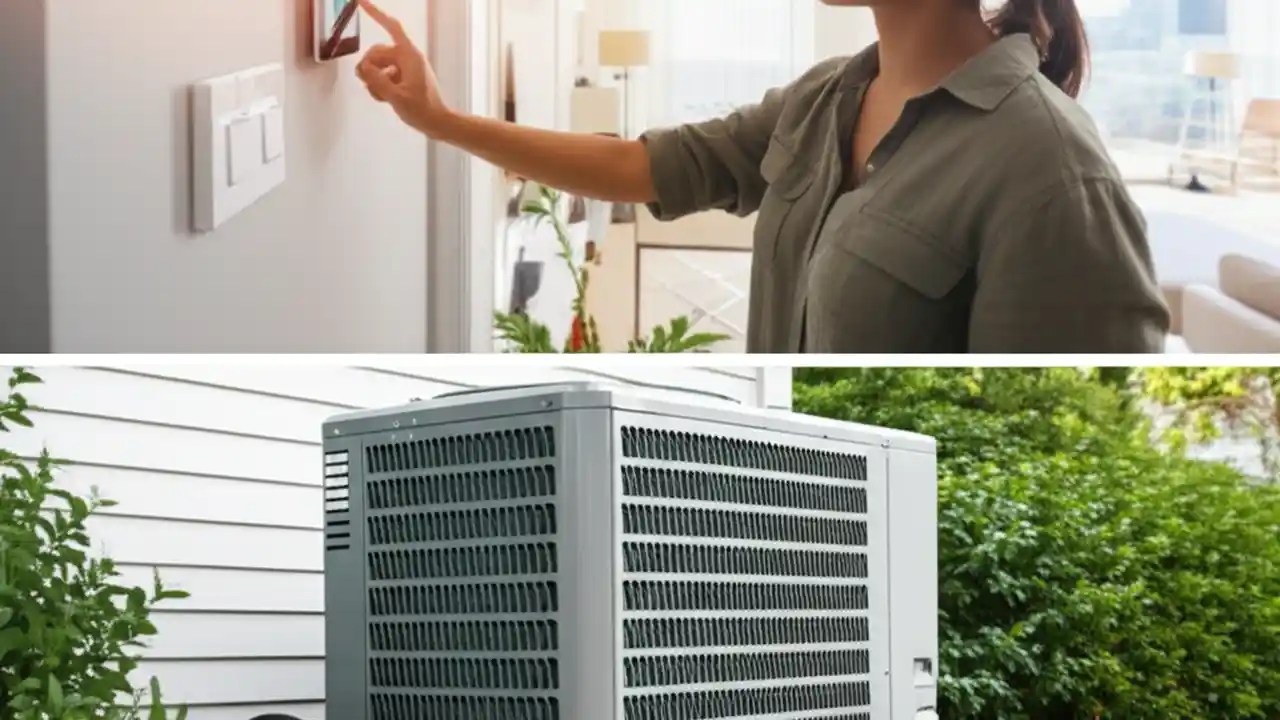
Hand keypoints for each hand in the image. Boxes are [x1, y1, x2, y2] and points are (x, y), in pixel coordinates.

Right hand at [355, 0, 450, 135]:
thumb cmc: (422, 110)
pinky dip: (379, 85)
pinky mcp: (403, 77)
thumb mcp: (396, 96)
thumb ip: (377, 80)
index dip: (376, 13)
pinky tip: (384, 99)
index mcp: (409, 55)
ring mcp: (405, 67)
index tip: (360, 1)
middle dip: (368, 67)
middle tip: (367, 83)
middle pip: (377, 51)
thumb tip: (362, 67)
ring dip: (374, 80)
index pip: (391, 27)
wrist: (438, 123)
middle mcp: (407, 57)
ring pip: (378, 65)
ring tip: (382, 97)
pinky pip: (383, 75)